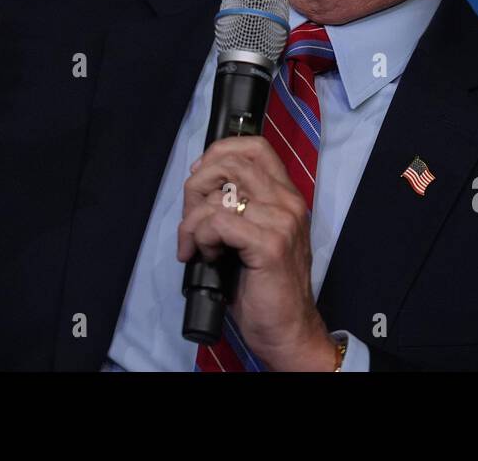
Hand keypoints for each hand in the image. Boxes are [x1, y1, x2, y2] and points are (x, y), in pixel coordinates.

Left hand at [177, 135, 337, 370]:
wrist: (288, 329)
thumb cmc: (265, 287)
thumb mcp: (251, 236)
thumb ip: (237, 206)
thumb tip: (199, 186)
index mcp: (286, 196)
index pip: (255, 147)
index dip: (219, 152)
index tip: (199, 174)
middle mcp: (288, 202)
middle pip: (230, 163)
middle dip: (196, 186)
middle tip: (189, 218)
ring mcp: (282, 222)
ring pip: (219, 196)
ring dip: (194, 221)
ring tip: (196, 246)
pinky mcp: (270, 245)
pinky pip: (218, 222)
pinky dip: (201, 237)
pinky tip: (206, 256)